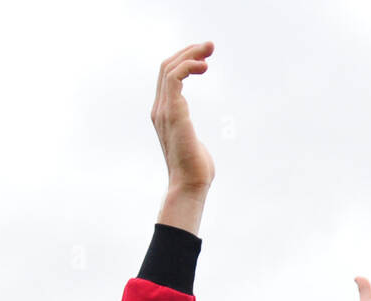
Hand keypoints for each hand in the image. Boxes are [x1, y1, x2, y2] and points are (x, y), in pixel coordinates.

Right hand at [152, 42, 214, 231]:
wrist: (189, 185)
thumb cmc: (195, 171)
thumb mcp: (192, 145)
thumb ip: (191, 135)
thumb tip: (197, 142)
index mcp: (164, 115)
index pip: (167, 77)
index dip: (184, 61)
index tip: (204, 57)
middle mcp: (160, 110)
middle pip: (167, 67)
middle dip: (188, 51)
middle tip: (210, 46)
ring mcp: (164, 111)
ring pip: (170, 68)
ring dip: (190, 53)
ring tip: (210, 49)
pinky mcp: (173, 112)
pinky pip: (175, 77)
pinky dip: (188, 65)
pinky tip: (204, 67)